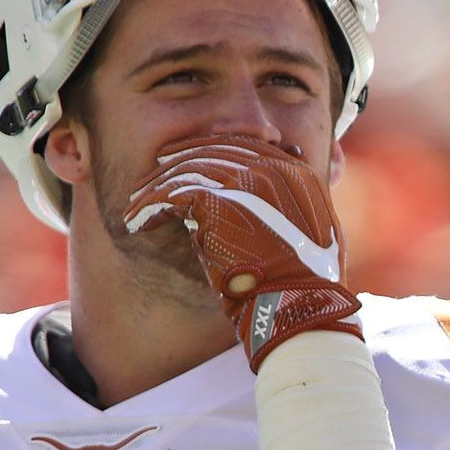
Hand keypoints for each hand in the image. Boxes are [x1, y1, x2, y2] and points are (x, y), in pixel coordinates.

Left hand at [126, 135, 360, 368]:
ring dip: (156, 186)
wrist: (298, 304)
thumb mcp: (312, 237)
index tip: (188, 159)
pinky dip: (149, 206)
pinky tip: (137, 221)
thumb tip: (267, 194)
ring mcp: (245, 181)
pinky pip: (171, 194)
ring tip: (137, 202)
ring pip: (187, 170)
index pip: (245, 146)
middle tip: (155, 172)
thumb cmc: (303, 283)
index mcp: (296, 173)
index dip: (211, 150)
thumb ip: (293, 206)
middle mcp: (273, 168)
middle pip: (213, 149)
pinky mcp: (217, 200)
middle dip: (180, 159)